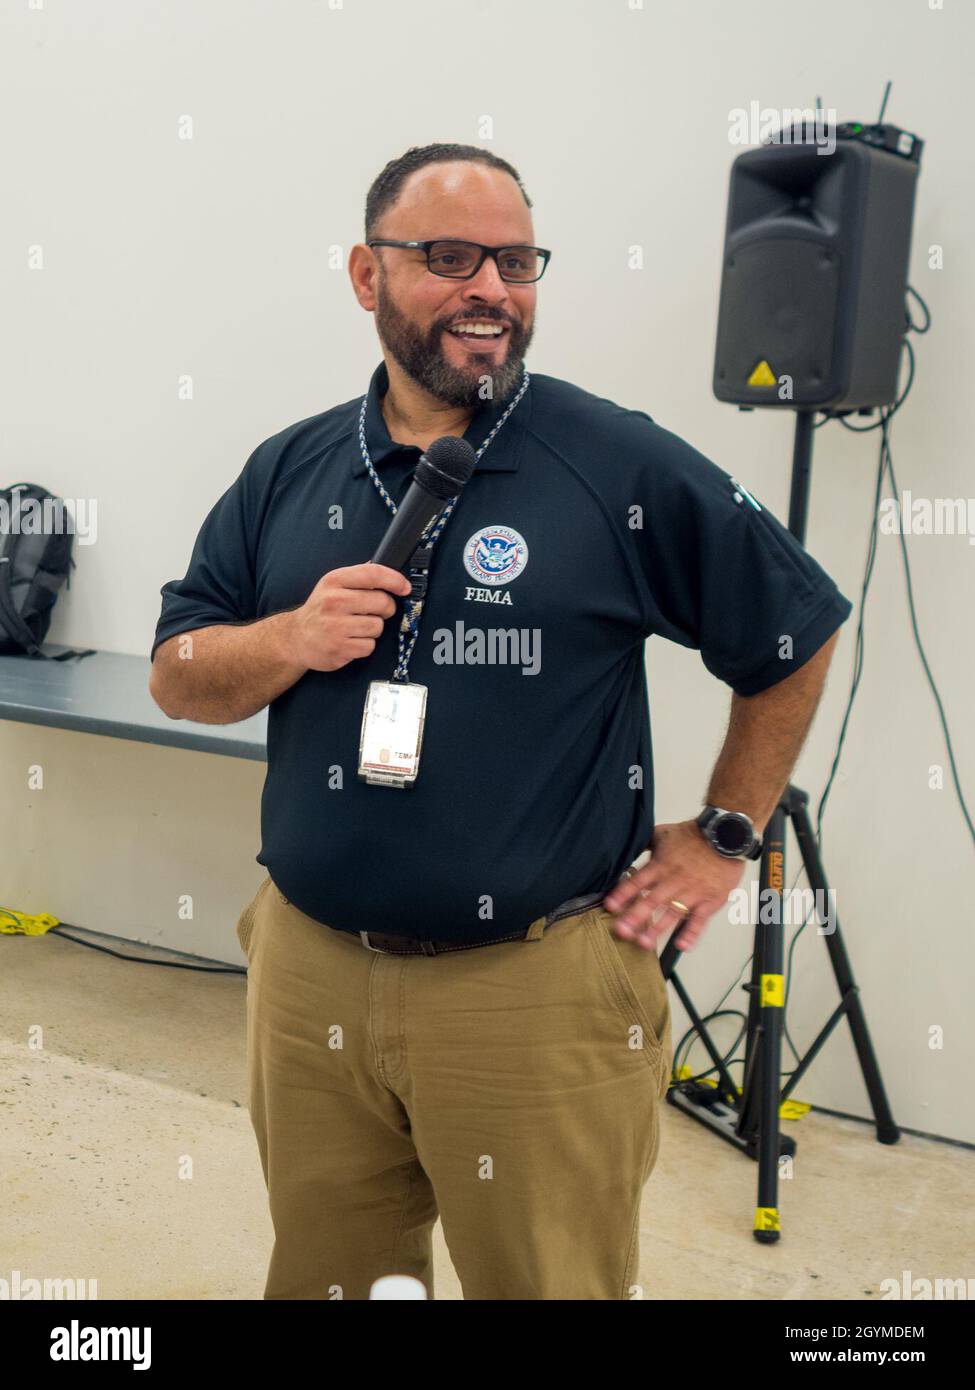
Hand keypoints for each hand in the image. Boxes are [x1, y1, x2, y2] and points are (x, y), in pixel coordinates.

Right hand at [288, 563, 412, 672]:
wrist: (296, 638)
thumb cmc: (320, 611)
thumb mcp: (332, 586)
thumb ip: (358, 577)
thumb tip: (386, 570)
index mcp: (334, 581)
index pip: (373, 574)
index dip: (395, 580)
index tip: (404, 587)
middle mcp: (333, 602)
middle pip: (381, 602)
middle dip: (386, 608)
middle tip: (375, 612)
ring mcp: (336, 626)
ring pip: (378, 626)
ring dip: (373, 629)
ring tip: (356, 628)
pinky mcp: (339, 648)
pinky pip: (369, 646)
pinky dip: (364, 646)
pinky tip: (350, 641)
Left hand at [601, 820, 744, 951]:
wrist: (726, 835)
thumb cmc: (694, 836)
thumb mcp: (663, 834)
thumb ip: (645, 845)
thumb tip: (626, 848)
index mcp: (661, 864)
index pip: (638, 881)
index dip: (623, 894)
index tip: (610, 906)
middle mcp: (675, 880)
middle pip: (652, 900)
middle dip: (635, 917)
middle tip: (622, 931)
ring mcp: (693, 892)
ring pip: (672, 913)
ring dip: (657, 929)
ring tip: (643, 943)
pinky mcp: (710, 900)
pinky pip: (700, 919)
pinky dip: (692, 933)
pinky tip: (682, 946)